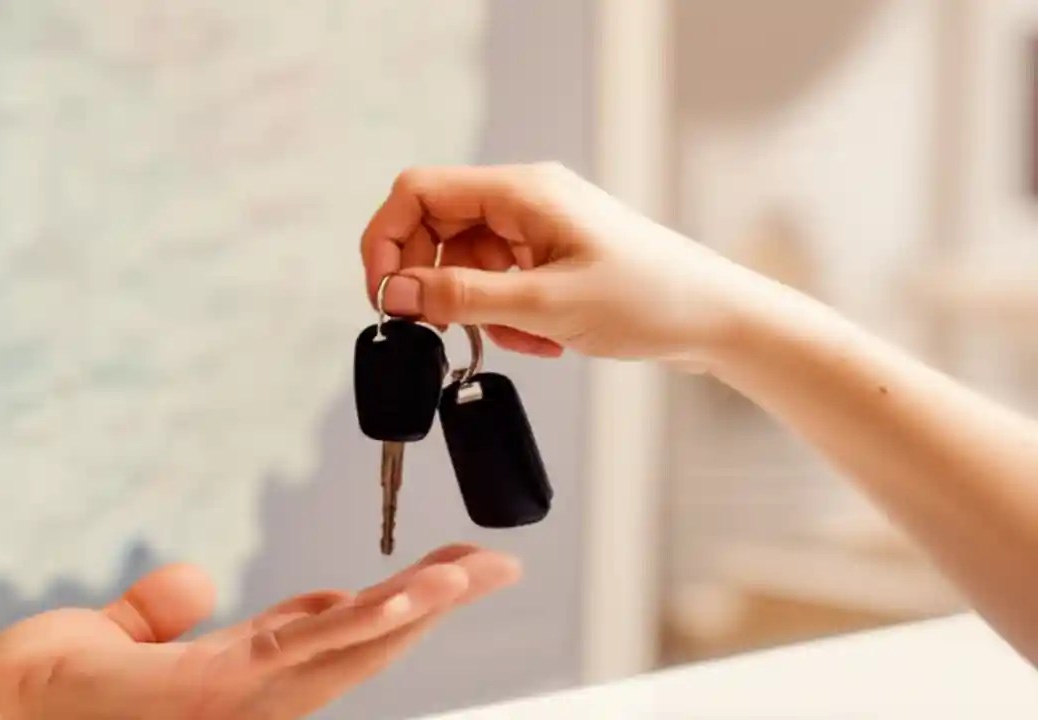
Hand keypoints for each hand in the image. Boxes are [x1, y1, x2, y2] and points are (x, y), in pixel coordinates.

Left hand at [0, 544, 519, 719]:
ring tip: (474, 571)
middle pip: (361, 647)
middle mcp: (253, 697)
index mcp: (236, 678)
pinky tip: (405, 599)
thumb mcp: (113, 637)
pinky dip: (362, 626)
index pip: (328, 638)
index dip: (383, 605)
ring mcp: (241, 699)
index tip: (429, 571)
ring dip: (419, 610)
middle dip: (432, 607)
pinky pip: (304, 654)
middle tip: (495, 566)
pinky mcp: (217, 693)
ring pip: (350, 650)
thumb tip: (196, 581)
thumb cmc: (39, 694)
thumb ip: (157, 611)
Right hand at [360, 163, 765, 369]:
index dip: (387, 240)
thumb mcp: (545, 304)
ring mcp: (538, 229)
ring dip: (475, 308)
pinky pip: (499, 283)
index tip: (384, 295)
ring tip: (519, 339)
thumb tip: (395, 292)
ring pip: (466, 264)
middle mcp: (524, 201)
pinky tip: (543, 341)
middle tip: (438, 328)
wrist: (716, 319)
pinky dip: (506, 317)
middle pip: (436, 229)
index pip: (420, 192)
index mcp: (521, 191)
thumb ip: (462, 296)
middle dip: (431, 283)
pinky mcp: (550, 258)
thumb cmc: (649, 298)